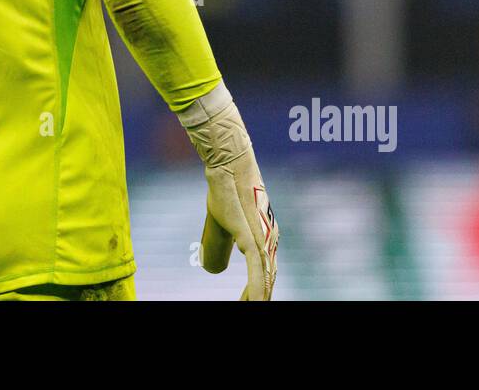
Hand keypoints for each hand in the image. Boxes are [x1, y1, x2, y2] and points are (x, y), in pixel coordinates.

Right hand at [181, 87, 279, 299]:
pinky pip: (256, 269)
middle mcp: (268, 242)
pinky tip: (255, 303)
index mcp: (263, 240)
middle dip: (258, 297)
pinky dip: (256, 289)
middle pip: (266, 279)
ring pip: (263, 279)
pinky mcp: (252, 239)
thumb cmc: (223, 193)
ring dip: (257, 297)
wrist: (226, 169)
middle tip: (246, 307)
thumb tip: (210, 264)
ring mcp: (262, 241)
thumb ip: (218, 243)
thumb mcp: (220, 224)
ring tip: (252, 308)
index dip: (256, 290)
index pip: (263, 273)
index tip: (246, 302)